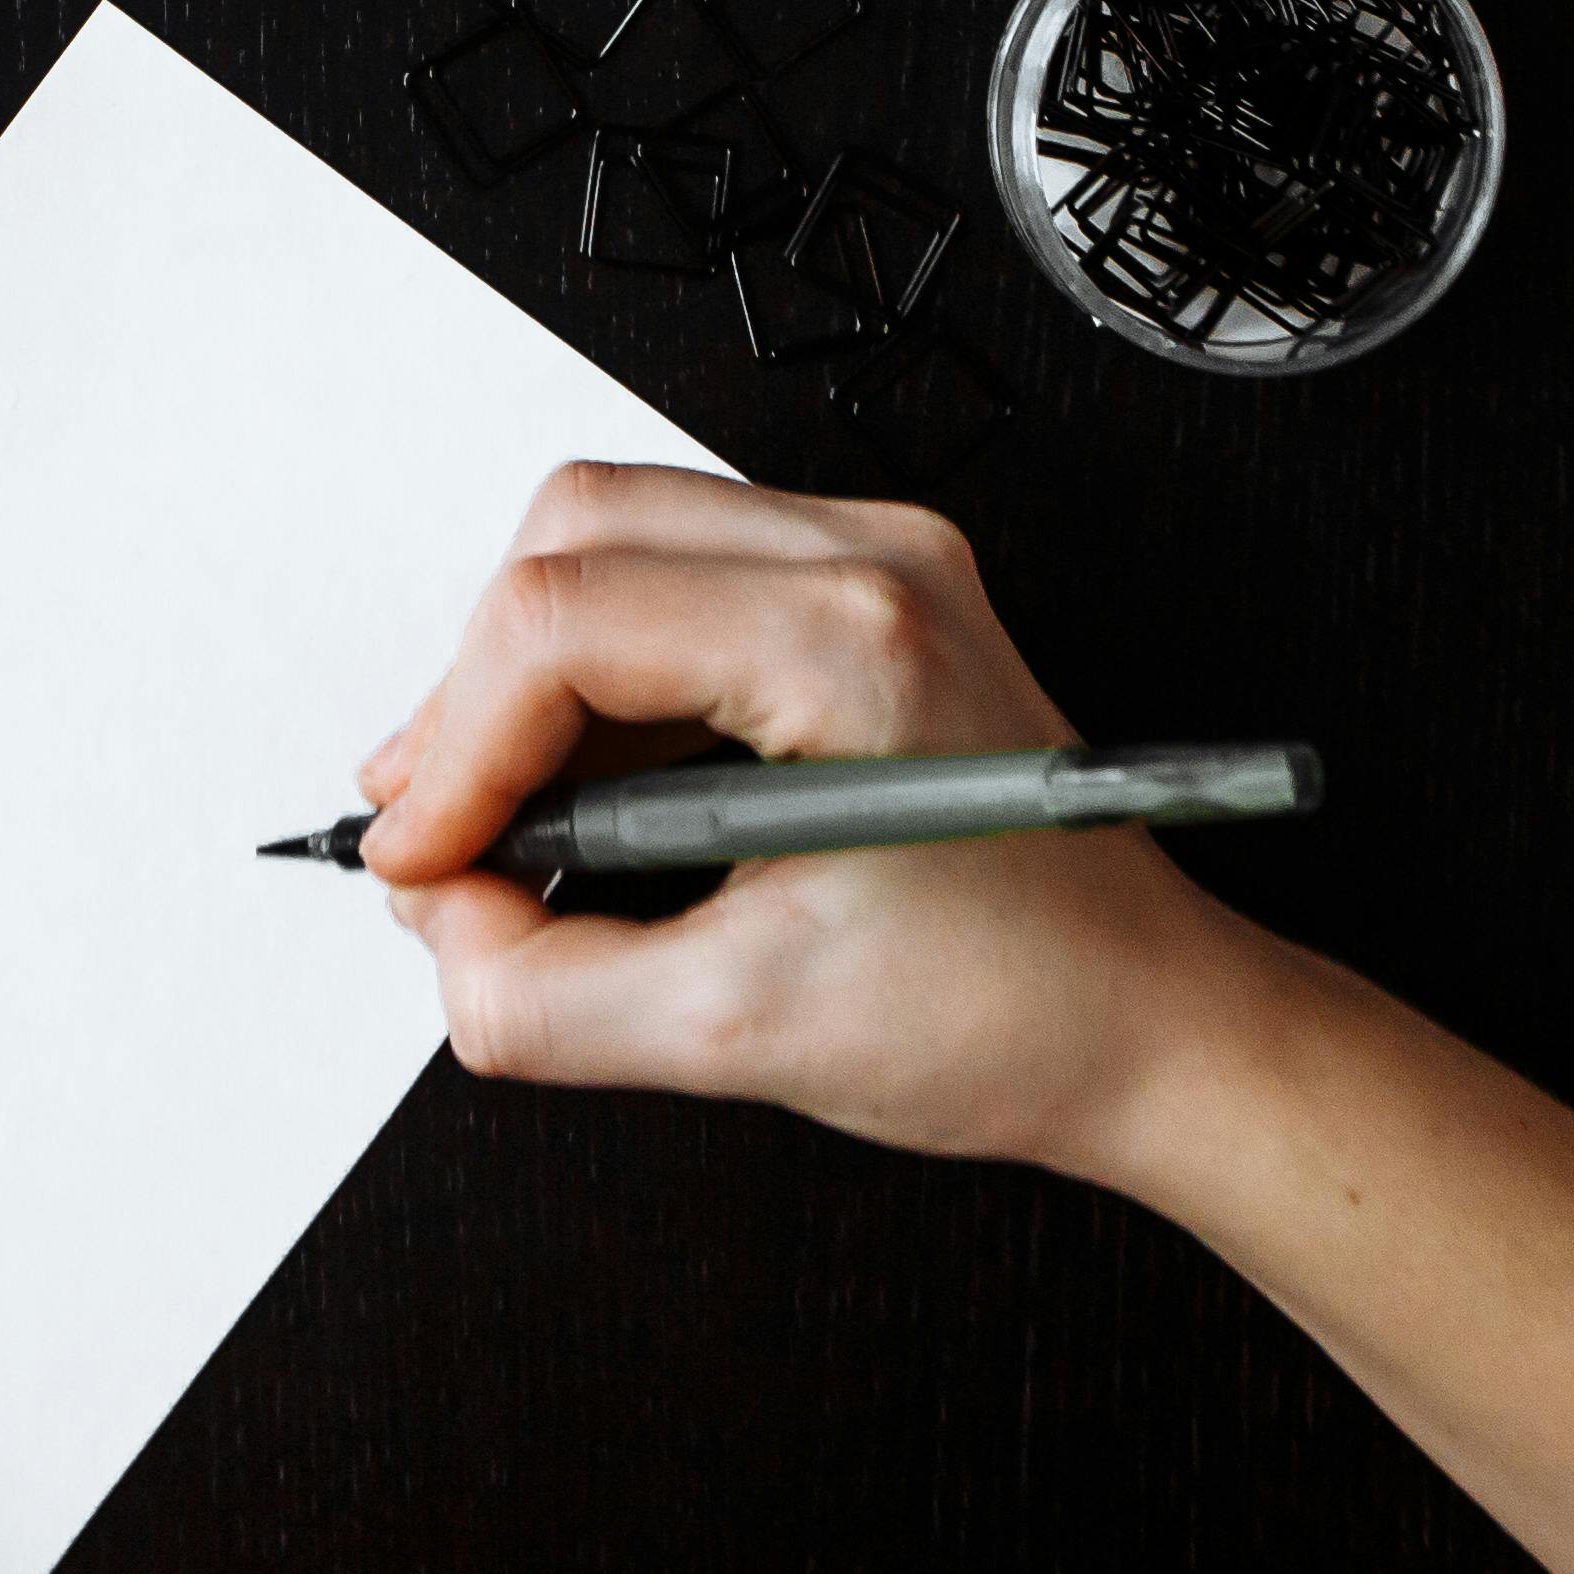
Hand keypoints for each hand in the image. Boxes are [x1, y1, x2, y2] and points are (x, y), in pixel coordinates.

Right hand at [360, 462, 1258, 1181]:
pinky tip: (585, 802)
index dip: (456, 746)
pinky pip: (682, 582)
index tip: (420, 861)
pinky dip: (601, 684)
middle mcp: (870, 561)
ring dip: (529, 680)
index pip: (563, 619)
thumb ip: (541, 994)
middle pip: (576, 537)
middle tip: (437, 834)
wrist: (1153, 1023)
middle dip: (476, 690)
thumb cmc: (1013, 1016)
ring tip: (497, 825)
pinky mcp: (871, 596)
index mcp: (852, 640)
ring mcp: (878, 562)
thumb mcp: (740, 1036)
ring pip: (617, 542)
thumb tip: (437, 927)